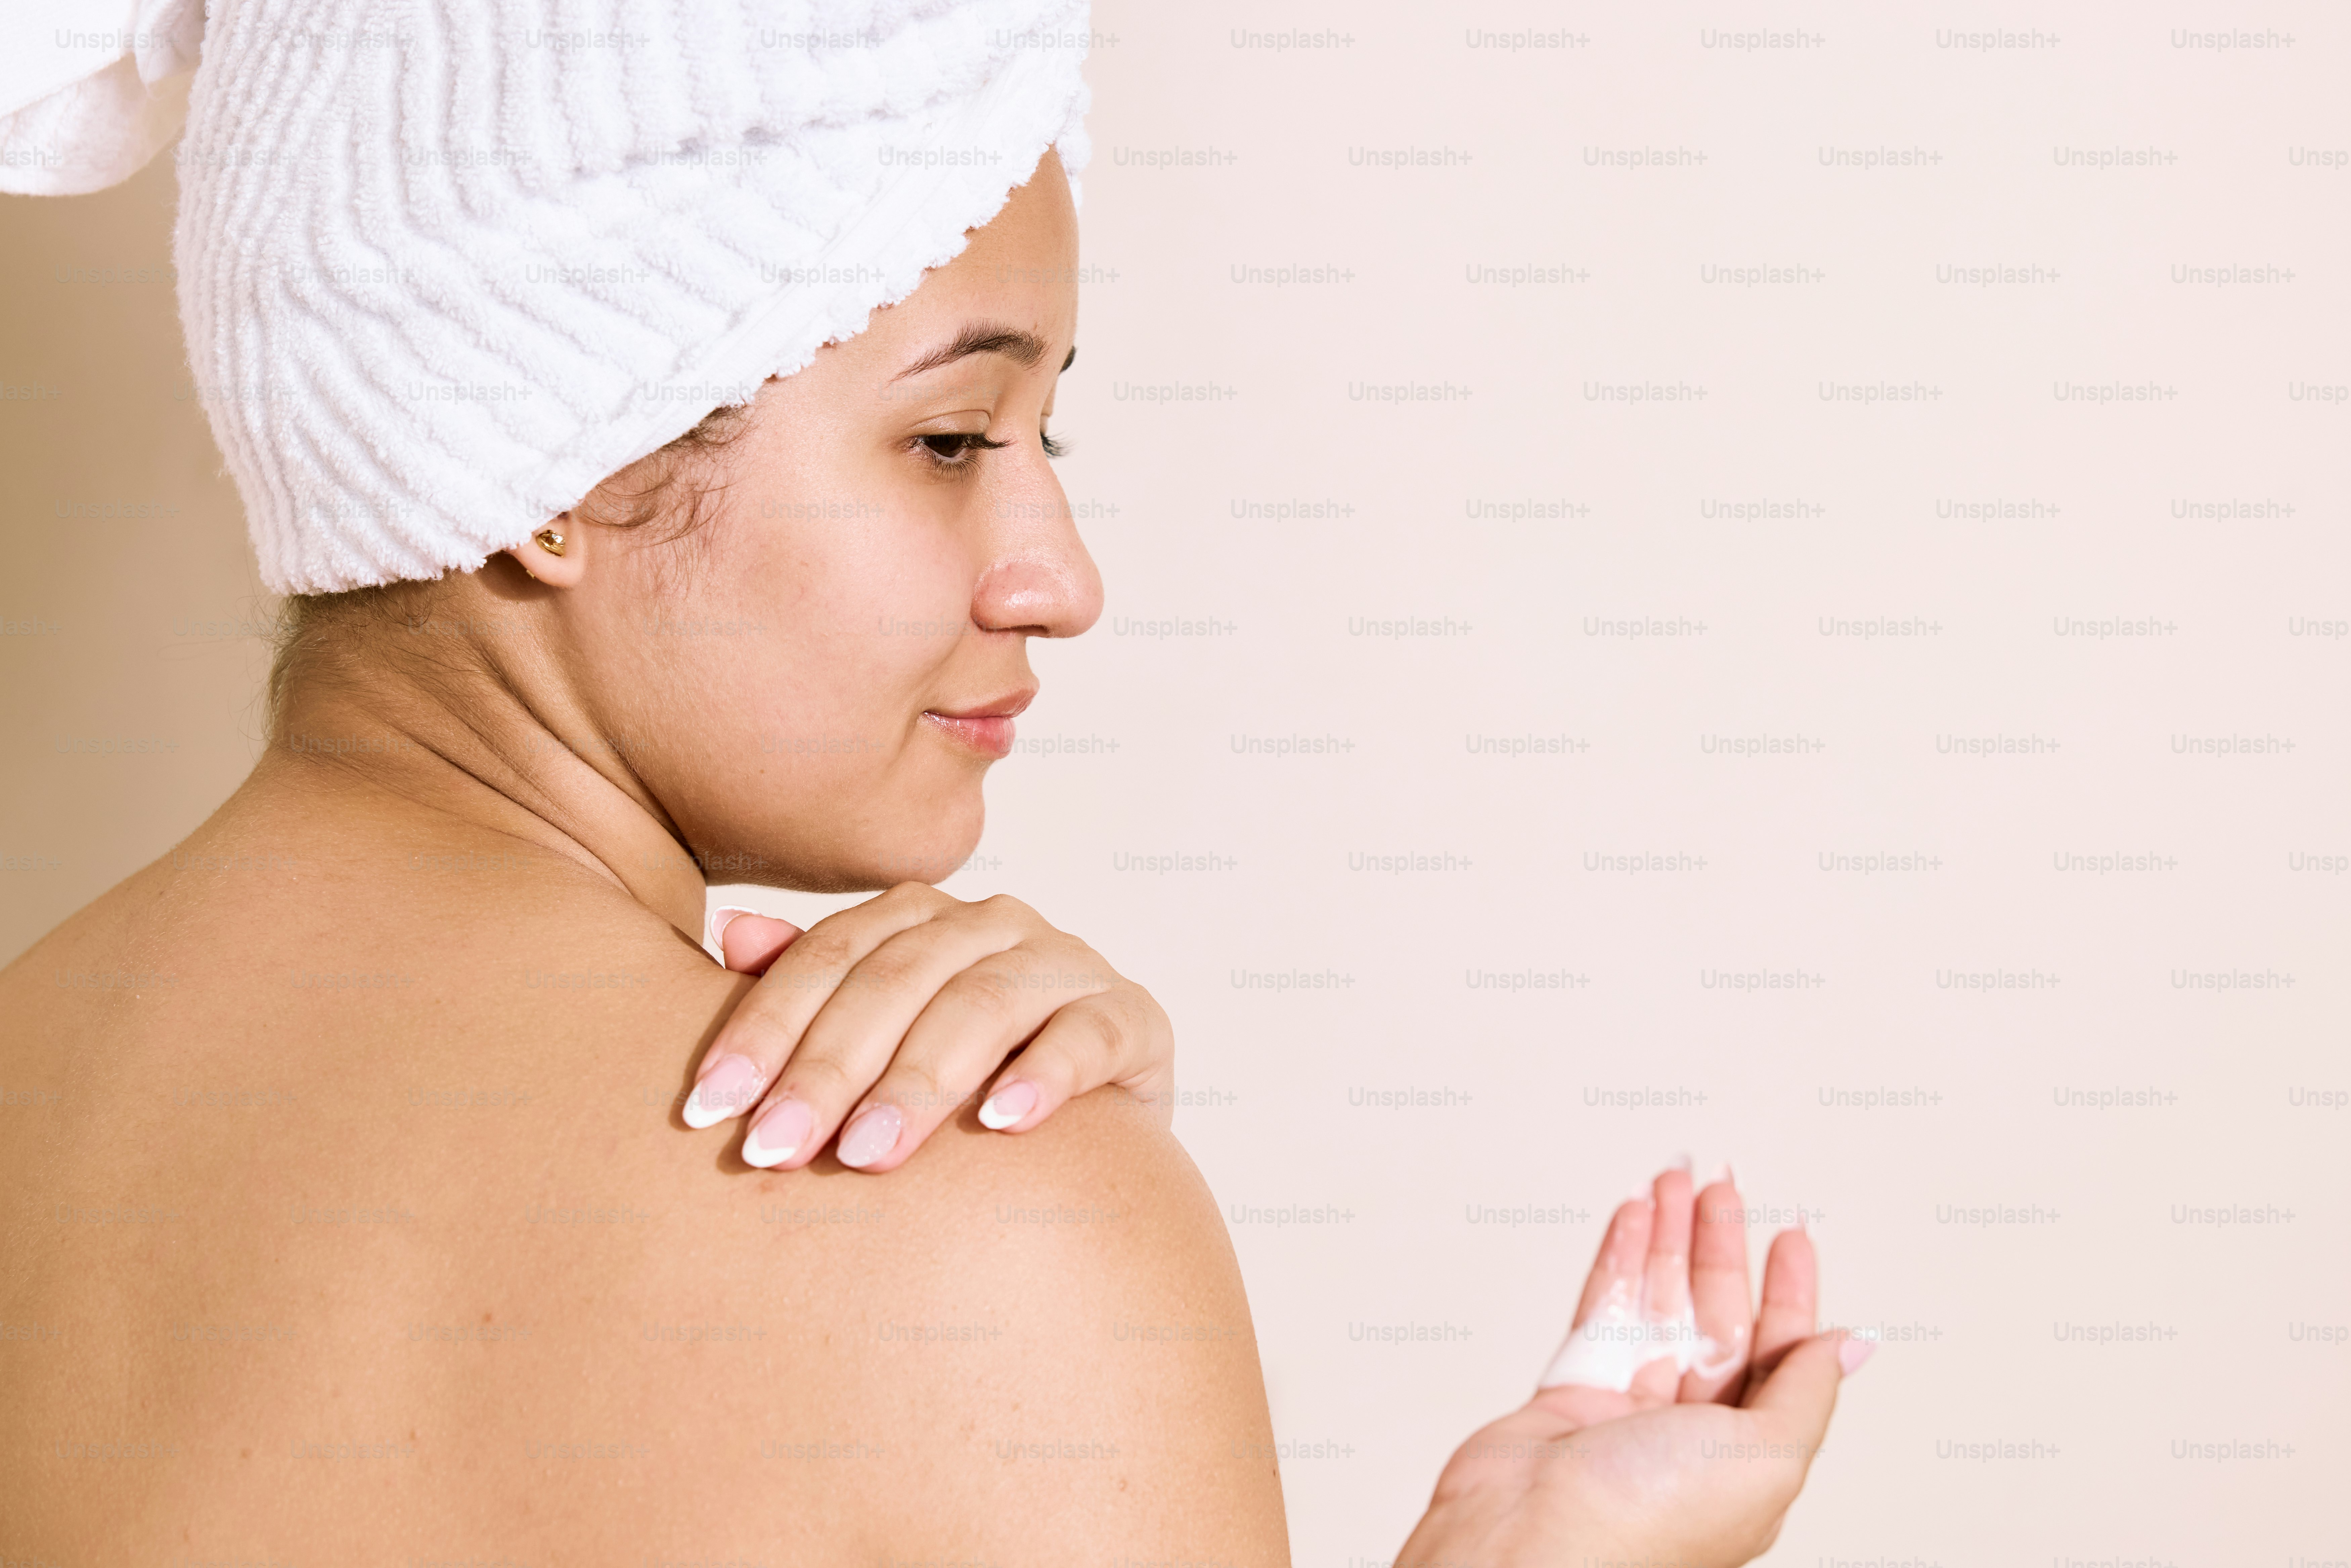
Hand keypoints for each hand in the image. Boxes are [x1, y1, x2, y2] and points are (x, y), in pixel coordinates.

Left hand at [679, 883, 1174, 1171]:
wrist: (1095, 1140)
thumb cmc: (963, 1088)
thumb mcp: (882, 1041)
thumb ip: (812, 986)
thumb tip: (732, 932)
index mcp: (925, 920)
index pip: (831, 957)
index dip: (764, 1025)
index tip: (708, 1103)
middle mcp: (996, 925)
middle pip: (898, 981)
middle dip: (827, 1068)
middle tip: (772, 1148)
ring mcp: (1070, 965)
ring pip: (983, 1005)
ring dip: (919, 1082)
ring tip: (865, 1155)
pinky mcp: (1136, 1019)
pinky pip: (1090, 1035)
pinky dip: (1046, 1075)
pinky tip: (1001, 1124)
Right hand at [1397, 1165, 1868, 1567]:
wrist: (1534, 1540)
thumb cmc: (1646, 1523)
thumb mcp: (1763, 1458)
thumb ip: (1806, 1395)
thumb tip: (1852, 1348)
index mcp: (1746, 1456)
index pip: (1779, 1355)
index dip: (1788, 1292)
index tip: (1791, 1237)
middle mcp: (1689, 1431)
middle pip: (1715, 1317)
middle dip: (1721, 1248)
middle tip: (1725, 1190)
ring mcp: (1628, 1407)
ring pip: (1658, 1302)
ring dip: (1669, 1238)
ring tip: (1675, 1182)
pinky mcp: (1572, 1388)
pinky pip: (1604, 1309)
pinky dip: (1620, 1259)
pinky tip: (1633, 1219)